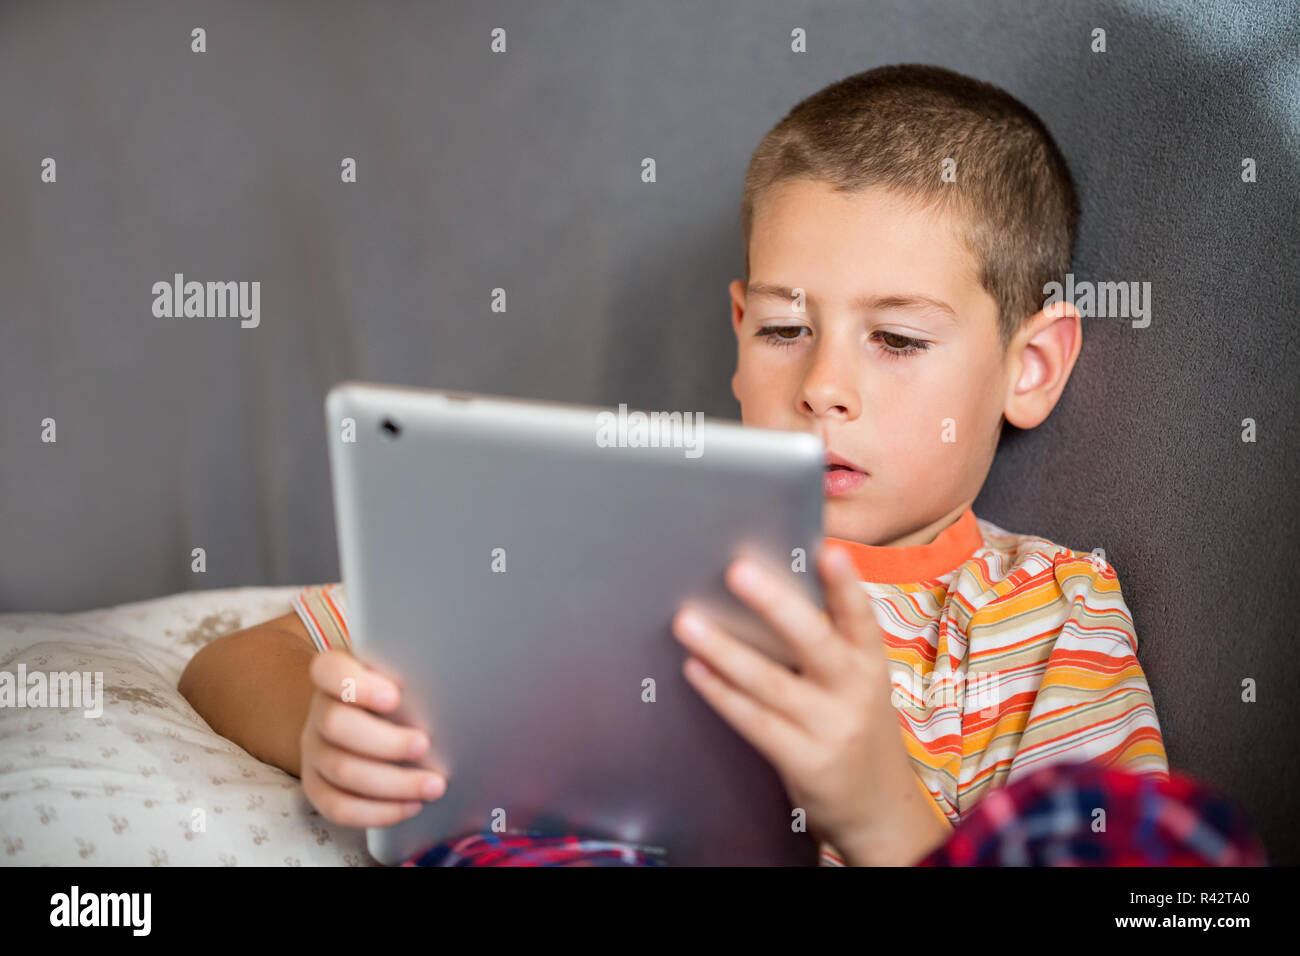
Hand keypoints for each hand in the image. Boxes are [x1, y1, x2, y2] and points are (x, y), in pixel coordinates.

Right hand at [300, 648, 446, 827]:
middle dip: (386, 740)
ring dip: (393, 782)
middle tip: (425, 745)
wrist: (375, 721)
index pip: (329, 671)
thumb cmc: (400, 693)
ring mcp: (314, 750)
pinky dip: (377, 811)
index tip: (395, 697)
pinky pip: (338, 806)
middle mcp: (320, 711)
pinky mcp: (317, 785)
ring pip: (342, 770)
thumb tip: (453, 686)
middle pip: (337, 725)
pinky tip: (410, 806)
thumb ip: (413, 674)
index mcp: (335, 674)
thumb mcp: (404, 674)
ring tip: (433, 785)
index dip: (359, 685)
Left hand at [671, 545, 948, 864]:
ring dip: (725, 650)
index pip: (860, 617)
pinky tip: (695, 669)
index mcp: (871, 662)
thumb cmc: (855, 724)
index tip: (827, 551)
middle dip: (775, 606)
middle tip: (737, 571)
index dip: (845, 584)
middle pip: (813, 642)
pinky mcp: (805, 760)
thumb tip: (766, 589)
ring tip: (688, 621)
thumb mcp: (858, 680)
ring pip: (770, 684)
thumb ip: (826, 642)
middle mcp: (855, 691)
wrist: (879, 807)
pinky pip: (754, 722)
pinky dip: (721, 694)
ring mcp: (830, 728)